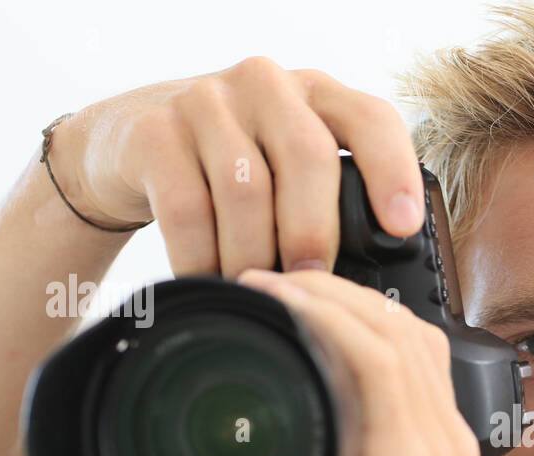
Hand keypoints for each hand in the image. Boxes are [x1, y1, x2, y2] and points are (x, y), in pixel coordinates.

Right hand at [45, 56, 424, 272]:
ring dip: (256, 254)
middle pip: (307, 156)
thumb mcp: (288, 165)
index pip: (371, 119)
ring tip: (261, 290)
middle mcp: (266, 86)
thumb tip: (368, 285)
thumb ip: (332, 197)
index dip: (393, 171)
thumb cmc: (233, 167)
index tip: (402, 226)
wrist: (130, 141)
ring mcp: (207, 102)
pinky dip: (202, 259)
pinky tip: (211, 282)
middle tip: (314, 280)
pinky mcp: (155, 132)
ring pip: (246, 189)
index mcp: (317, 95)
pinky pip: (187, 209)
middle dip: (315, 229)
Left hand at [238, 268, 491, 455]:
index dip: (352, 315)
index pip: (409, 355)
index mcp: (432, 453)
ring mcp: (435, 443)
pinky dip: (330, 317)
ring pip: (391, 328)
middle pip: (403, 326)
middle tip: (268, 280)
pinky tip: (285, 301)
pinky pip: (379, 359)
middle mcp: (443, 436)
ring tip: (264, 280)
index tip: (288, 306)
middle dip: (336, 290)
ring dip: (325, 291)